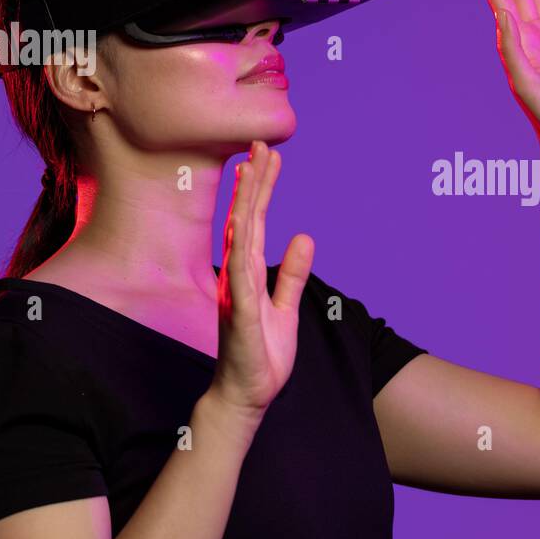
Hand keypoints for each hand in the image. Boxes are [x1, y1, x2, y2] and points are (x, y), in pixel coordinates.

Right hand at [210, 141, 313, 418]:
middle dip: (254, 181)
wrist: (247, 395)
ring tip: (251, 167)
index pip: (254, 221)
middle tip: (260, 143)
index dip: (261, 189)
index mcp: (248, 272)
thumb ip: (292, 274)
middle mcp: (237, 275)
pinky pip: (239, 275)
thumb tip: (304, 237)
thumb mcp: (286, 307)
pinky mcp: (239, 313)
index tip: (268, 156)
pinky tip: (242, 222)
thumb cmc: (262, 355)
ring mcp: (235, 292)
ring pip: (240, 237)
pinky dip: (240, 247)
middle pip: (245, 219)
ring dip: (246, 202)